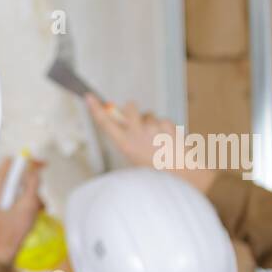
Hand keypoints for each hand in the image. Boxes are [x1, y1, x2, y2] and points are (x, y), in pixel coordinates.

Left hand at [0, 154, 43, 264]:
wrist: (6, 247)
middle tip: (40, 194)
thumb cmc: (17, 227)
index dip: (28, 161)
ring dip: (29, 192)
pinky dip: (23, 198)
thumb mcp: (29, 203)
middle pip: (13, 173)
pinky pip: (12, 193)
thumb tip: (34, 167)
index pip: (11, 162)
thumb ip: (32, 183)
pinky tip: (31, 210)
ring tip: (37, 206)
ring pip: (15, 184)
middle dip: (30, 181)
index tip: (42, 166)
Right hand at [84, 94, 214, 192]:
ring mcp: (154, 129)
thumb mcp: (134, 157)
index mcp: (125, 144)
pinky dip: (167, 128)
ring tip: (159, 142)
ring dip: (153, 123)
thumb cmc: (156, 169)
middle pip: (130, 107)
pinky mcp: (169, 125)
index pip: (106, 123)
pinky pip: (165, 121)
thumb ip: (128, 137)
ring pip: (150, 115)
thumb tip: (125, 119)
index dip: (96, 109)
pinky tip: (170, 142)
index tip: (89, 97)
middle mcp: (137, 134)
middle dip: (132, 109)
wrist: (181, 174)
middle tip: (137, 120)